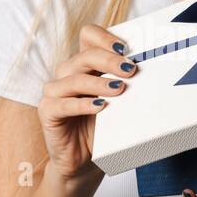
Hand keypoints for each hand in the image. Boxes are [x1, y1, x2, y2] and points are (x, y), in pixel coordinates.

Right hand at [37, 24, 135, 184]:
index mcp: (84, 64)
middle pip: (84, 55)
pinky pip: (63, 103)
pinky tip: (100, 107)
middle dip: (109, 60)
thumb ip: (125, 83)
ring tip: (119, 90)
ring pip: (74, 78)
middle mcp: (67, 73)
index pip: (88, 35)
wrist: (85, 161)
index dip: (105, 37)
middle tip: (130, 70)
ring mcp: (54, 91)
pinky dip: (83, 104)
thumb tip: (149, 70)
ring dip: (99, 83)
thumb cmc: (103, 128)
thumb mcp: (118, 102)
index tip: (127, 49)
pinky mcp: (47, 111)